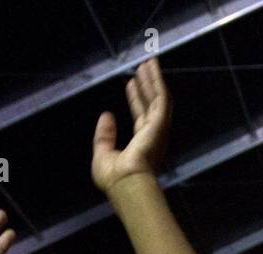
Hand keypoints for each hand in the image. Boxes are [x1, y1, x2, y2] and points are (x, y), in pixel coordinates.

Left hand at [92, 58, 171, 192]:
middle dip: (148, 85)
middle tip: (144, 68)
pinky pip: (160, 97)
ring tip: (149, 62)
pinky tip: (152, 68)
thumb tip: (106, 115)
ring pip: (158, 97)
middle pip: (151, 104)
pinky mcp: (160, 123)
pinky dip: (157, 81)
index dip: (136, 99)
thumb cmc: (114, 177)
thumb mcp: (103, 154)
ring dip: (154, 79)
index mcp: (142, 144)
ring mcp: (159, 129)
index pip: (140, 116)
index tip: (131, 84)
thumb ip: (104, 135)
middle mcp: (154, 136)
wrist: (125, 183)